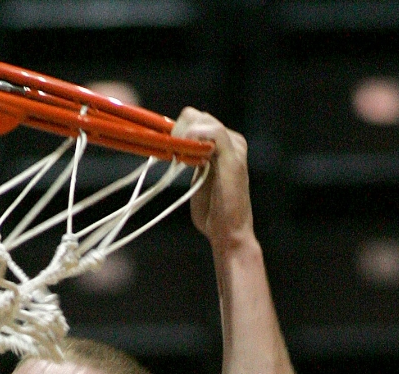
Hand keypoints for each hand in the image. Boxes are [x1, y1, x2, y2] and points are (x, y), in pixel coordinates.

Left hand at [173, 108, 253, 249]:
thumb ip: (191, 160)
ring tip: (176, 158)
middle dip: (177, 131)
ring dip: (182, 135)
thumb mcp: (197, 179)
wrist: (228, 233)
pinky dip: (194, 137)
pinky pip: (213, 131)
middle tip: (168, 154)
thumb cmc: (212, 213)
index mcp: (224, 145)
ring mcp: (235, 147)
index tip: (164, 149)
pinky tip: (184, 157)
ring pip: (203, 119)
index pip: (196, 120)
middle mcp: (232, 141)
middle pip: (197, 115)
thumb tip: (173, 148)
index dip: (176, 130)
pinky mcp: (234, 156)